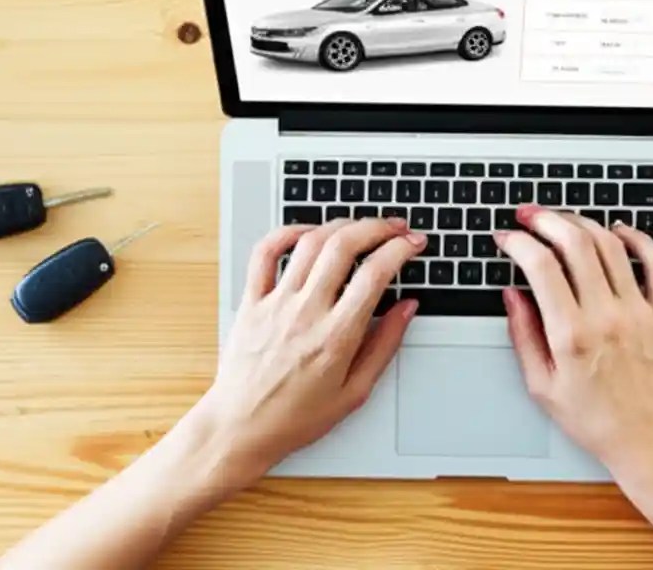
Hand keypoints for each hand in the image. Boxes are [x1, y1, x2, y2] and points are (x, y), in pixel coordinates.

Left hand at [194, 218, 423, 490]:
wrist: (240, 428)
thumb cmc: (295, 417)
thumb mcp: (355, 392)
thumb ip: (384, 345)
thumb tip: (406, 309)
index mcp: (336, 337)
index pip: (375, 274)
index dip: (400, 249)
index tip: (413, 243)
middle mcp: (306, 313)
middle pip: (344, 246)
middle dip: (377, 227)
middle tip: (394, 227)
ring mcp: (275, 303)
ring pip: (310, 242)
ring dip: (341, 225)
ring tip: (359, 227)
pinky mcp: (251, 302)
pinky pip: (265, 253)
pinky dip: (287, 232)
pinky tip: (307, 233)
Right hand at [494, 206, 652, 487]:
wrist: (651, 442)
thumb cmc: (596, 421)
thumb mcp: (542, 387)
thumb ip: (523, 336)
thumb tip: (511, 294)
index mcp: (571, 336)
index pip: (541, 267)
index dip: (518, 242)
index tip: (507, 238)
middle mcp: (606, 318)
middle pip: (575, 244)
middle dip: (546, 219)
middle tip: (530, 215)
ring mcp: (639, 313)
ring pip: (611, 245)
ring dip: (583, 222)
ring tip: (564, 220)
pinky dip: (637, 238)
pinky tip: (619, 231)